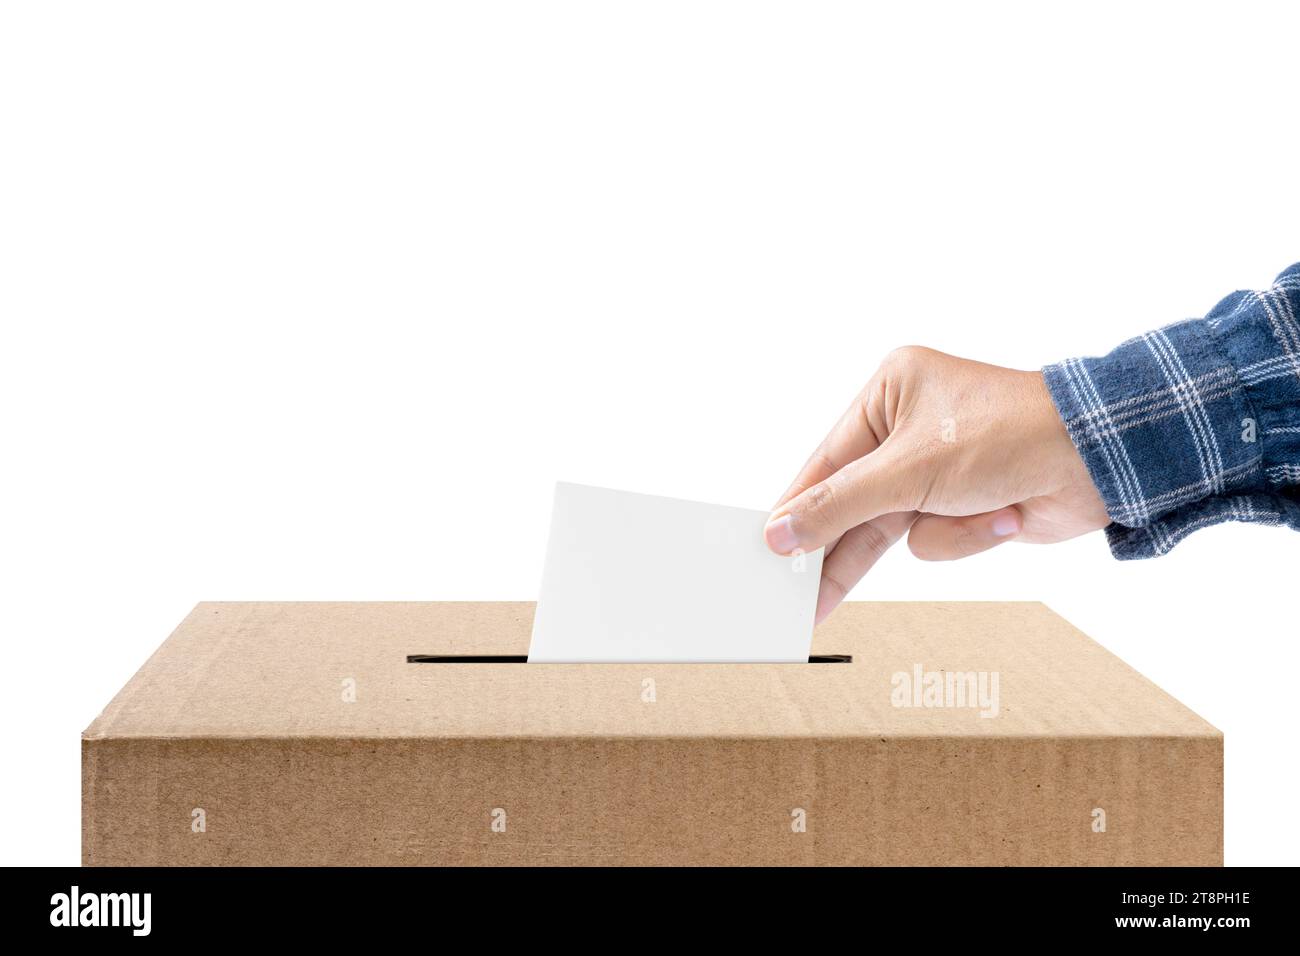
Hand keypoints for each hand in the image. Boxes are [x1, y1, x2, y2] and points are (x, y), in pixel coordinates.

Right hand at [766, 346, 1109, 622]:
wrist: (1102, 461)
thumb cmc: (1009, 436)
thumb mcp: (910, 471)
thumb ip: (839, 506)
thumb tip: (780, 532)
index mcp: (889, 393)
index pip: (826, 461)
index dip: (797, 507)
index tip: (766, 547)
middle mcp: (909, 426)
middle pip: (853, 502)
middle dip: (836, 547)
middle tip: (794, 596)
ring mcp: (937, 468)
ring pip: (894, 528)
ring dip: (931, 533)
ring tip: (914, 553)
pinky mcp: (963, 502)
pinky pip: (934, 540)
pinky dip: (964, 537)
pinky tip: (1000, 516)